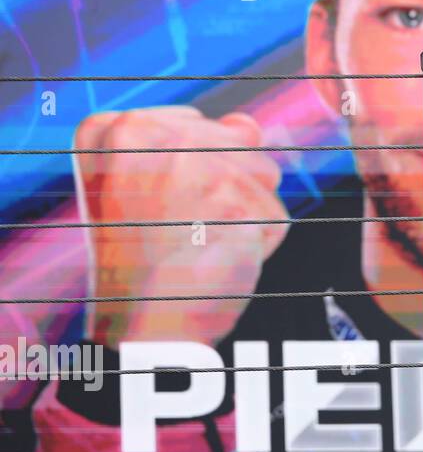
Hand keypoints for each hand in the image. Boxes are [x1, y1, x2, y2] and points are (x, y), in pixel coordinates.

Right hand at [74, 106, 288, 350]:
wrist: (142, 328)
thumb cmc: (140, 258)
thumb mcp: (144, 184)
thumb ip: (190, 139)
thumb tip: (245, 123)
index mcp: (118, 129)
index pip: (194, 122)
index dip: (190, 168)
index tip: (156, 204)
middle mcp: (157, 140)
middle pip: (237, 141)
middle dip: (225, 184)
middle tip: (182, 226)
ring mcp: (200, 171)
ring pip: (264, 172)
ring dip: (246, 210)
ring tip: (200, 241)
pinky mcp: (239, 206)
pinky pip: (275, 214)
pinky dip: (260, 242)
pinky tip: (219, 258)